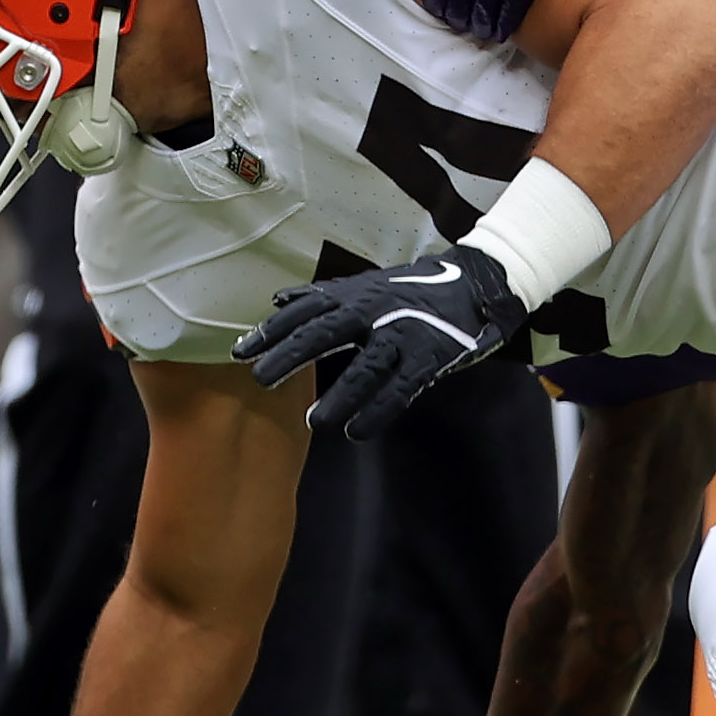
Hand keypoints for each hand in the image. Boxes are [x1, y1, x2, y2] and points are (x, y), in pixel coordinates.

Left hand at [232, 245, 528, 437]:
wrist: (477, 283)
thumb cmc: (415, 289)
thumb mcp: (367, 285)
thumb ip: (324, 295)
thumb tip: (278, 300)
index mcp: (355, 293)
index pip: (305, 310)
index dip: (271, 330)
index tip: (239, 352)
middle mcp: (374, 310)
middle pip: (326, 332)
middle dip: (292, 356)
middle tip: (261, 380)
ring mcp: (403, 333)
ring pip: (365, 367)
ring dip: (339, 396)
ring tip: (314, 423)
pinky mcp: (429, 357)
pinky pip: (400, 388)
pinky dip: (378, 411)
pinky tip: (358, 432)